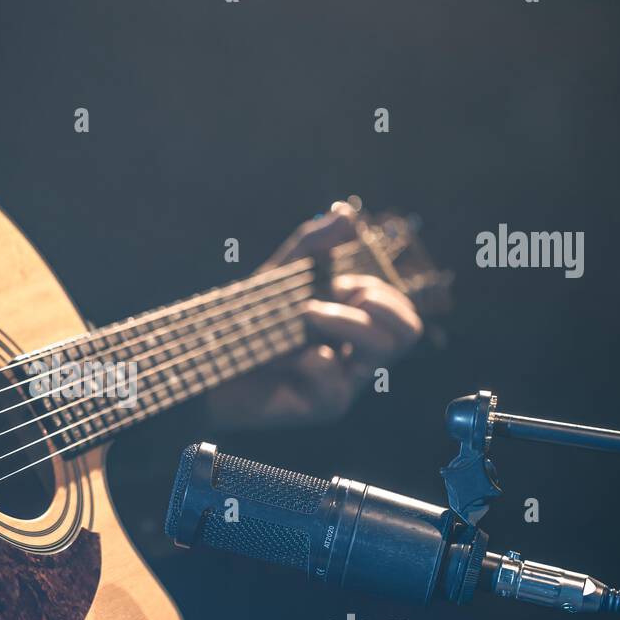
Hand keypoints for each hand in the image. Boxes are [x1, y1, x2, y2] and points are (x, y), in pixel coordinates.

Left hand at [206, 204, 423, 429]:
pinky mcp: (324, 406)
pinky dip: (311, 361)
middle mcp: (358, 354)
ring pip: (382, 351)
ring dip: (345, 322)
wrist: (210, 359)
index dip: (374, 287)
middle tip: (332, 297)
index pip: (399, 307)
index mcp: (357, 324)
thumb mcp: (283, 274)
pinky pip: (338, 383)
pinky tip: (285, 359)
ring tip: (305, 314)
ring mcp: (345, 382)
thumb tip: (348, 213)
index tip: (333, 282)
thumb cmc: (250, 321)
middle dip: (375, 303)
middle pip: (408, 330)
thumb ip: (315, 244)